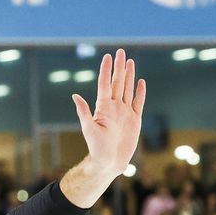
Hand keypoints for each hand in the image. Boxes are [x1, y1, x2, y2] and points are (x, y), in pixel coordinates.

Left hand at [72, 49, 145, 179]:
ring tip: (129, 61)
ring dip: (129, 75)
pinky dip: (140, 92)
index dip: (106, 70)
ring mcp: (125, 112)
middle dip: (119, 67)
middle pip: (117, 82)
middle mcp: (114, 107)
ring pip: (127, 89)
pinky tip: (140, 82)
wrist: (109, 162)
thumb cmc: (97, 149)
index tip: (108, 56)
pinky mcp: (135, 120)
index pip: (105, 84)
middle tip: (121, 51)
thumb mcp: (89, 130)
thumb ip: (84, 112)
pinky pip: (138, 102)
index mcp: (103, 108)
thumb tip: (75, 96)